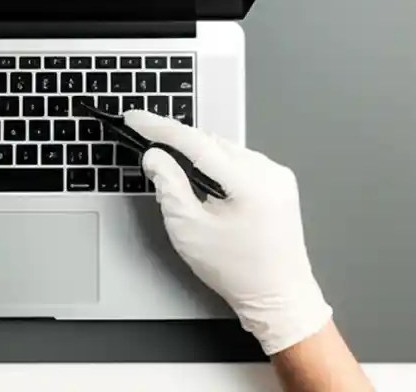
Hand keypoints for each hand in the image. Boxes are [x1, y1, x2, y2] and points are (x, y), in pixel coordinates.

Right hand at [131, 110, 332, 354]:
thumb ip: (168, 186)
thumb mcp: (189, 229)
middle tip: (147, 144)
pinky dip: (217, 164)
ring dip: (197, 153)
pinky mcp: (279, 182)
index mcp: (248, 182)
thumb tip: (156, 156)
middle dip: (177, 141)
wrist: (279, 296)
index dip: (160, 128)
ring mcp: (277, 175)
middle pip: (211, 142)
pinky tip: (203, 179)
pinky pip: (240, 160)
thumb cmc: (236, 271)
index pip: (195, 142)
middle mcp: (268, 171)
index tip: (136, 118)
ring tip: (173, 167)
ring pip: (225, 149)